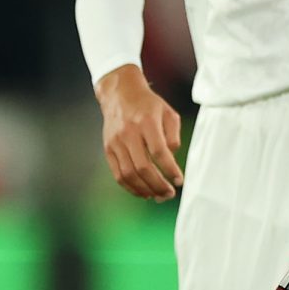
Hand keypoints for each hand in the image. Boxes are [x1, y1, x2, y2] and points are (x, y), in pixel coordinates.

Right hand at [97, 65, 183, 200]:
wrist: (120, 93)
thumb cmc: (148, 105)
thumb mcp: (168, 113)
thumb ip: (173, 136)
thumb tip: (172, 159)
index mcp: (146, 122)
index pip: (159, 152)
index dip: (170, 170)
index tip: (179, 181)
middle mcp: (129, 133)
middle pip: (143, 167)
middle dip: (158, 185)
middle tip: (170, 193)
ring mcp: (116, 142)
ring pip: (129, 174)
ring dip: (145, 190)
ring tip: (158, 196)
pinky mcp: (108, 149)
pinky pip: (118, 174)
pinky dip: (131, 187)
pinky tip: (143, 192)